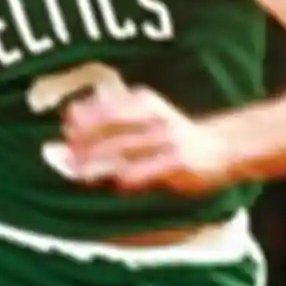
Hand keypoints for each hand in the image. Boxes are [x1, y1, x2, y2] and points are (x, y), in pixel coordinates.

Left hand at [61, 86, 233, 194]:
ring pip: (124, 150)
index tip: (65, 129)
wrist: (222, 145)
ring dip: (98, 162)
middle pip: (111, 128)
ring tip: (77, 172)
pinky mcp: (177, 163)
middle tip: (63, 156)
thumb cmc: (171, 133)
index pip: (105, 106)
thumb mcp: (144, 114)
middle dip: (85, 142)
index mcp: (142, 102)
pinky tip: (114, 183)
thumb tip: (70, 125)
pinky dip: (127, 178)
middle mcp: (153, 116)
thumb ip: (112, 118)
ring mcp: (166, 139)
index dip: (82, 117)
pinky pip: (147, 171)